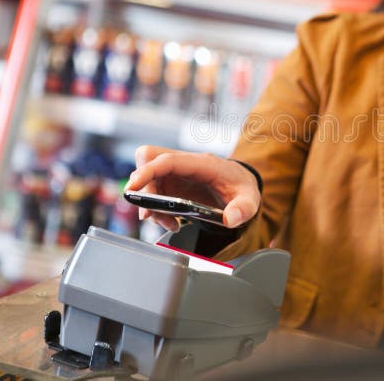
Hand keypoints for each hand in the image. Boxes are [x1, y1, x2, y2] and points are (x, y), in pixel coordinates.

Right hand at [125, 145, 260, 230]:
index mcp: (203, 163)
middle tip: (151, 212)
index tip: (133, 187)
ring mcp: (177, 172)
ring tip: (169, 222)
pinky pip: (153, 191)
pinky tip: (172, 221)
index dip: (147, 172)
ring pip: (149, 178)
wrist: (241, 184)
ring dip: (150, 203)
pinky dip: (156, 209)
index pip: (168, 160)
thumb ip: (242, 209)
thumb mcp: (250, 199)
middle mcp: (186, 164)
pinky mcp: (172, 183)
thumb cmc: (242, 187)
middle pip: (149, 161)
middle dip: (144, 187)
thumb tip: (230, 219)